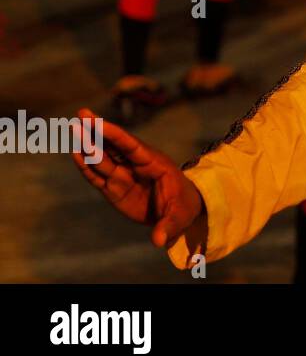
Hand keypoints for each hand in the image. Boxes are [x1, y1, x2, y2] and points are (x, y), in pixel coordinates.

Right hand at [71, 108, 203, 248]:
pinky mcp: (114, 188)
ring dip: (88, 144)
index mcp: (155, 164)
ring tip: (73, 128)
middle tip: (81, 114)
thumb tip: (159, 241)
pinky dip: (86, 166)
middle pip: (114, 146)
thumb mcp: (180, 216)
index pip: (132, 146)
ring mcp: (124, 176)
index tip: (99, 122)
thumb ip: (169, 226)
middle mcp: (136, 166)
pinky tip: (75, 154)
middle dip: (98, 131)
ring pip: (103, 157)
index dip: (115, 134)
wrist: (177, 211)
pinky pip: (97, 176)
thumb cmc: (183, 207)